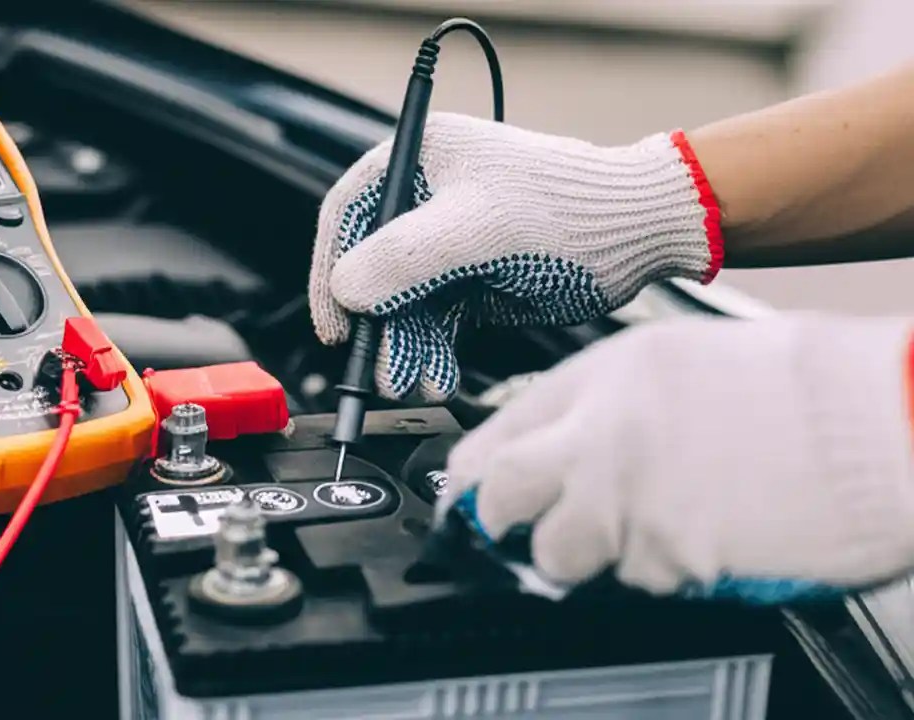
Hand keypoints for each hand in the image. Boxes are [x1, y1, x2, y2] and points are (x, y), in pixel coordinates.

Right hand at [310, 113, 723, 400]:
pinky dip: (431, 352)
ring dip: (404, 347)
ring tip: (415, 381)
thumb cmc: (570, 208)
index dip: (333, 267)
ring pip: (404, 305)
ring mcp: (451, 244)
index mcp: (421, 160)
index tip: (336, 318)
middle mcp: (429, 201)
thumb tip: (346, 289)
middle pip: (374, 269)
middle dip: (377, 324)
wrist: (639, 233)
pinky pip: (435, 323)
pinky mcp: (473, 281)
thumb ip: (405, 257)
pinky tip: (436, 376)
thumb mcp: (478, 227)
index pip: (349, 214)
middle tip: (381, 368)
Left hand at [437, 316, 913, 600]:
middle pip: (500, 491)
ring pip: (560, 552)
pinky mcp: (668, 555)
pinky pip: (635, 581)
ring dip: (586, 556)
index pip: (502, 427)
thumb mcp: (687, 361)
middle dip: (502, 519)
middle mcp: (601, 432)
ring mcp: (629, 497)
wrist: (882, 419)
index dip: (478, 468)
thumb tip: (571, 441)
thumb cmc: (811, 386)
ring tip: (645, 533)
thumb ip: (615, 402)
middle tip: (517, 529)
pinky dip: (658, 574)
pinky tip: (703, 541)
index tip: (471, 490)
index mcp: (607, 374)